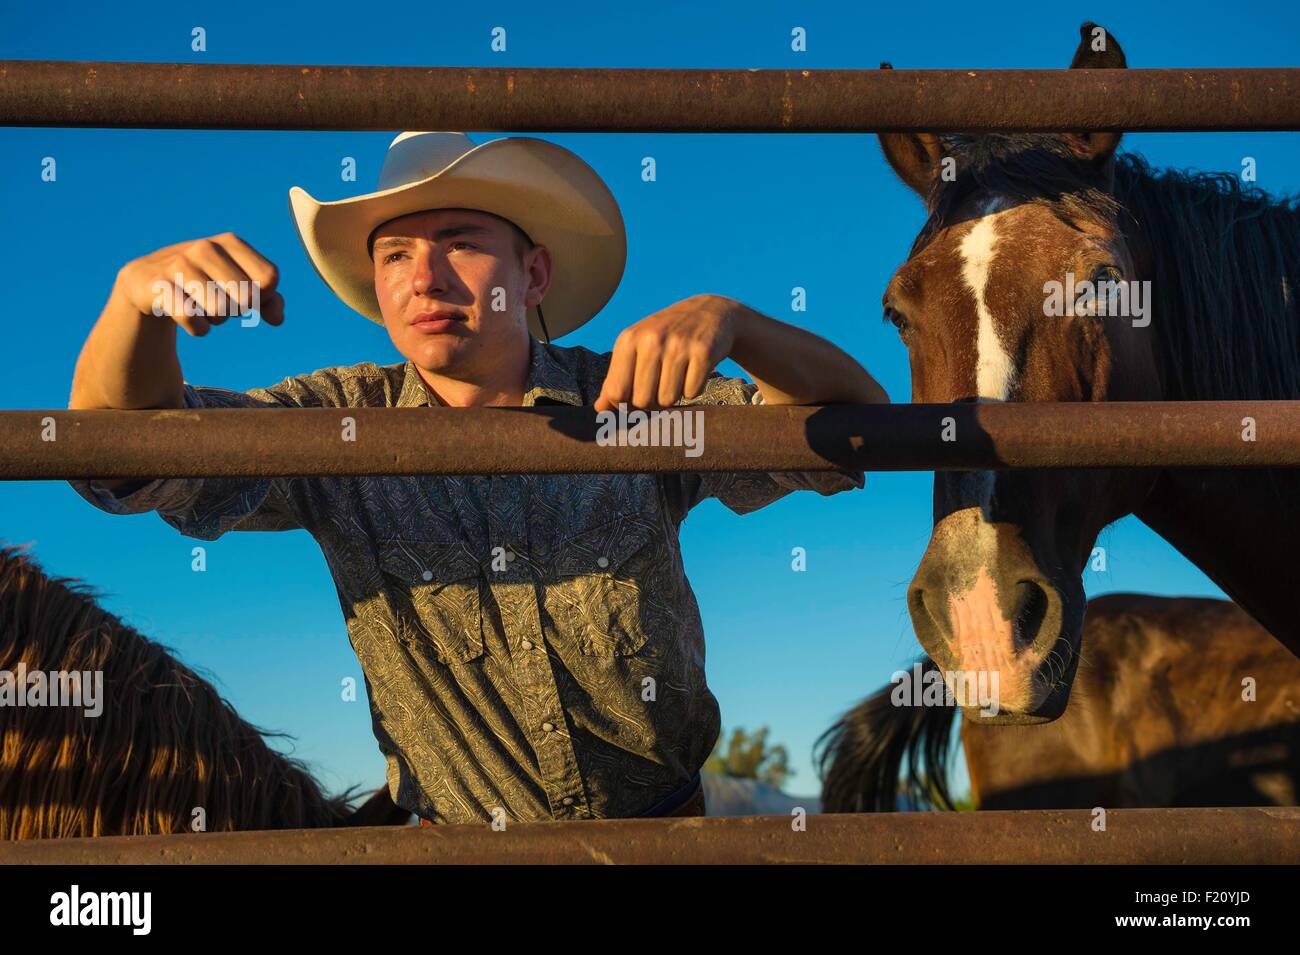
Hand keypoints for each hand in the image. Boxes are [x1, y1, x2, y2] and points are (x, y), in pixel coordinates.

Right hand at [110, 232, 284, 336]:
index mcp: (230, 242)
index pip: (270, 279)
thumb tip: (277, 319)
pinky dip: (198, 328)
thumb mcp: (239, 285)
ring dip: (216, 319)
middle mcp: (206, 247)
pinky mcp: (157, 284)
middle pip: (247, 297)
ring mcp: (180, 263)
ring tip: (202, 306)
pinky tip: (189, 318)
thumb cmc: (205, 284)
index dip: (263, 297)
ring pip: (221, 310)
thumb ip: (269, 300)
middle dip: (237, 309)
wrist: (148, 283)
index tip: (245, 295)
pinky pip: (193, 319)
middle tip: (219, 301)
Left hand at [595, 294, 738, 410]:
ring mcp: (678, 345)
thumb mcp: (636, 349)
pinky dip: (694, 389)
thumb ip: (616, 379)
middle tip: (661, 384)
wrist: (710, 312)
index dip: (626, 403)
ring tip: (678, 375)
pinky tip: (694, 370)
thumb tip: (600, 409)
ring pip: (668, 400)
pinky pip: (692, 393)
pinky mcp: (703, 352)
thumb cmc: (666, 336)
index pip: (616, 393)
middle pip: (642, 400)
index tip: (637, 395)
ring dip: (674, 395)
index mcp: (629, 339)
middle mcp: (651, 339)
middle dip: (653, 401)